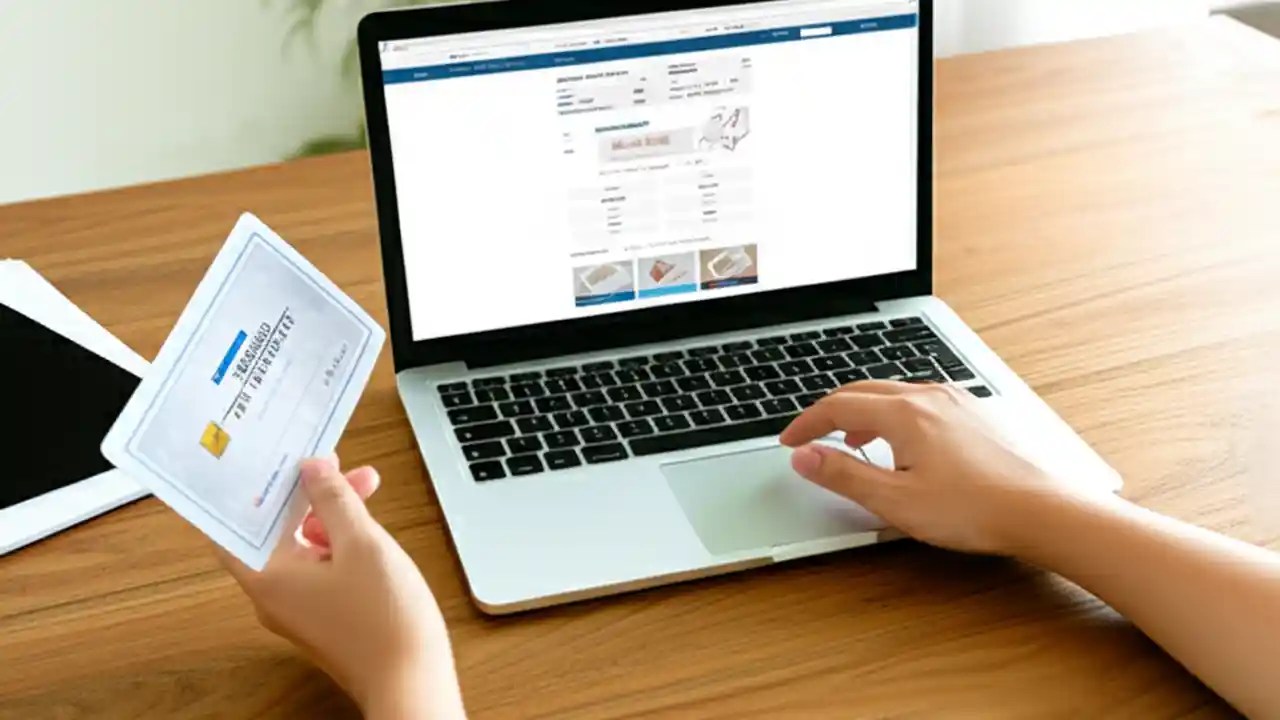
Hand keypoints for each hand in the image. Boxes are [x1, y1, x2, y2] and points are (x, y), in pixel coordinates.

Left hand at [216, 458, 463, 718]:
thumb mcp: (362, 543)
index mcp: (268, 577)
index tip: (267, 459)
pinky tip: (368, 526)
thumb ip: (334, 500)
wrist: (412, 681)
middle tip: (336, 465)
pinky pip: (321, 567)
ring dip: (330, 515)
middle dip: (307, 494)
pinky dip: (340, 542)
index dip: (248, 489)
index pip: (234, 525)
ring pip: (303, 547)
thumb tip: (312, 469)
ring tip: (366, 488)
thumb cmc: (383, 620)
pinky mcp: (327, 615)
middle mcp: (275, 595)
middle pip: (276, 531)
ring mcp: (302, 608)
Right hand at [781, 381, 1100, 555]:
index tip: (789, 442)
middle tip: (811, 437)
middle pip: (862, 391)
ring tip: (852, 442)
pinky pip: (920, 402)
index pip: (837, 406)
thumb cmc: (974, 509)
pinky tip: (901, 444)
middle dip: (830, 413)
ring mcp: (955, 402)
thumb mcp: (894, 501)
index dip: (806, 424)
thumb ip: (844, 475)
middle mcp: (929, 396)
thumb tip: (805, 457)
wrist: (1042, 511)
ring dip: (862, 413)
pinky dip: (894, 416)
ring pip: (893, 394)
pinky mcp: (974, 414)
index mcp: (903, 413)